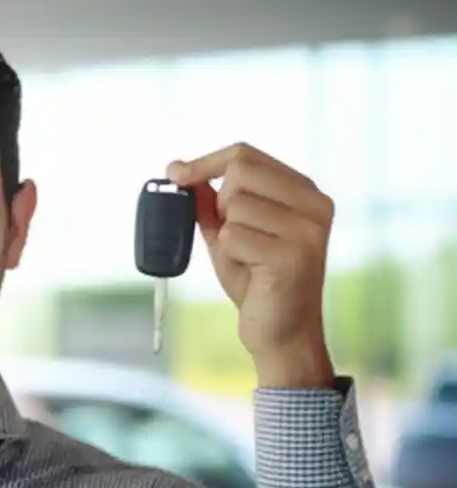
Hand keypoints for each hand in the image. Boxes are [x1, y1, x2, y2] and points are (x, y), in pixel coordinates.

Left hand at [167, 142, 334, 387]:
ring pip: (234, 207)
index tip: (174, 172)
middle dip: (220, 205)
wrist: (280, 332)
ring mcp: (307, 229)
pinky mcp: (293, 255)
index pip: (247, 155)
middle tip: (233, 238)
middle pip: (240, 174)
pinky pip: (233, 237)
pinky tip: (252, 273)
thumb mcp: (229, 233)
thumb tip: (181, 170)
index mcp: (304, 192)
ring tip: (248, 261)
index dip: (206, 161)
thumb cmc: (256, 281)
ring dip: (227, 237)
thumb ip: (210, 202)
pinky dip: (229, 256)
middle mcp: (314, 204)